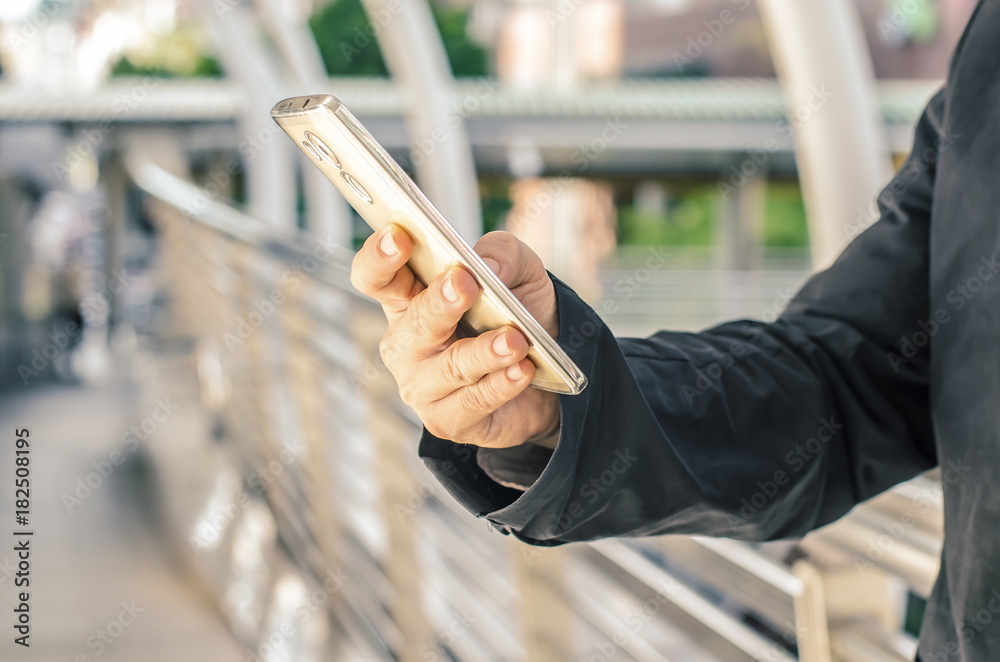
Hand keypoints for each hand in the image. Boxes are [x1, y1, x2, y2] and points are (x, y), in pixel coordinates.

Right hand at [350, 226, 560, 448]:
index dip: (380, 257)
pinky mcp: (447, 420)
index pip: (375, 277)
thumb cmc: (519, 313)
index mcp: (407, 299)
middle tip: (463, 283)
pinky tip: (522, 370)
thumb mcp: (520, 271)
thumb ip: (504, 253)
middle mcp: (406, 344)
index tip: (398, 236)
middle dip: (439, 303)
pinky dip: (501, 385)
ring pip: (450, 367)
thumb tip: (486, 267)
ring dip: (484, 351)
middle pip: (414, 323)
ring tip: (515, 339)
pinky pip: (473, 402)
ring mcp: (422, 386)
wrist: (549, 372)